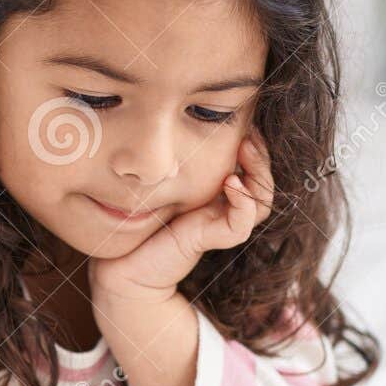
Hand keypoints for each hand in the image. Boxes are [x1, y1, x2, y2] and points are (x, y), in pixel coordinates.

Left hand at [89, 130, 274, 304]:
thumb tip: (190, 122)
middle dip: (261, 157)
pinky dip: (243, 203)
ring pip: (260, 203)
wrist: (123, 262)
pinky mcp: (209, 240)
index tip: (247, 124)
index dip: (256, 148)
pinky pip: (240, 224)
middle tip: (251, 133)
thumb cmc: (139, 218)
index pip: (253, 171)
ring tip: (244, 149)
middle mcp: (223, 210)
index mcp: (217, 195)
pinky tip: (231, 182)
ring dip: (258, 175)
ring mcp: (219, 226)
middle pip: (262, 185)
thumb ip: (182, 161)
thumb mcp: (163, 182)